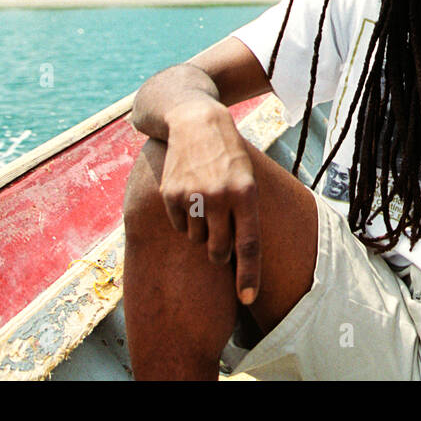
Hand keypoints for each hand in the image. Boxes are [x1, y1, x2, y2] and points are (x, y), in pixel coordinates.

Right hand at [159, 97, 262, 304]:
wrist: (196, 121)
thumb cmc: (229, 157)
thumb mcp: (247, 179)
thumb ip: (244, 215)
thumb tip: (237, 258)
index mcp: (246, 194)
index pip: (249, 244)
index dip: (249, 275)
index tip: (249, 299)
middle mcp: (220, 196)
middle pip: (219, 250)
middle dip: (219, 254)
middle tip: (219, 242)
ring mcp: (194, 195)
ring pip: (196, 240)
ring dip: (200, 231)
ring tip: (205, 202)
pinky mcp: (171, 194)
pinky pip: (178, 226)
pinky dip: (183, 218)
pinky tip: (189, 193)